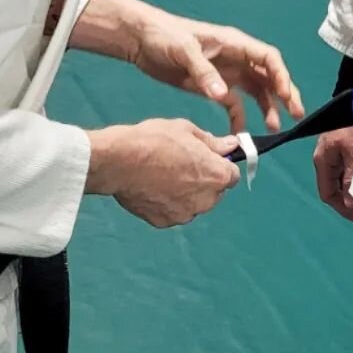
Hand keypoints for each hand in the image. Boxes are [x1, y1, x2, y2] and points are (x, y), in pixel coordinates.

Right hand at [85, 118, 238, 226]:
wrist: (120, 161)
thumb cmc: (155, 140)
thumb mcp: (187, 130)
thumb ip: (213, 142)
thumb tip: (232, 145)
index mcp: (217, 175)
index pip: (232, 175)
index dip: (221, 165)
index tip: (208, 159)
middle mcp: (206, 200)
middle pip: (214, 192)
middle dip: (204, 180)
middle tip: (182, 164)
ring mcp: (185, 214)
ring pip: (193, 203)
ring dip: (186, 193)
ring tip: (164, 175)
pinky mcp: (164, 222)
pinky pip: (173, 212)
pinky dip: (167, 203)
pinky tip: (153, 187)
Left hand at [125, 3, 303, 134]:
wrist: (141, 40)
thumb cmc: (165, 35)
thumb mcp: (184, 50)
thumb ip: (204, 72)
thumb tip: (223, 95)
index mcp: (234, 44)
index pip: (267, 58)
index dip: (281, 76)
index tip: (286, 96)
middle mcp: (235, 58)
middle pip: (267, 76)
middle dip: (284, 95)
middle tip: (295, 115)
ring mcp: (225, 73)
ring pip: (255, 91)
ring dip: (266, 108)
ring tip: (273, 129)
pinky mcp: (212, 86)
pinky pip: (233, 104)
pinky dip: (239, 117)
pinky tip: (241, 133)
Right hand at [313, 125, 352, 222]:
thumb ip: (351, 177)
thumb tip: (350, 203)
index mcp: (322, 159)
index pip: (327, 193)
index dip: (342, 208)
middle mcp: (325, 159)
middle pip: (334, 189)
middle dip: (349, 202)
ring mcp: (334, 155)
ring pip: (341, 181)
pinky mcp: (343, 151)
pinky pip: (347, 172)